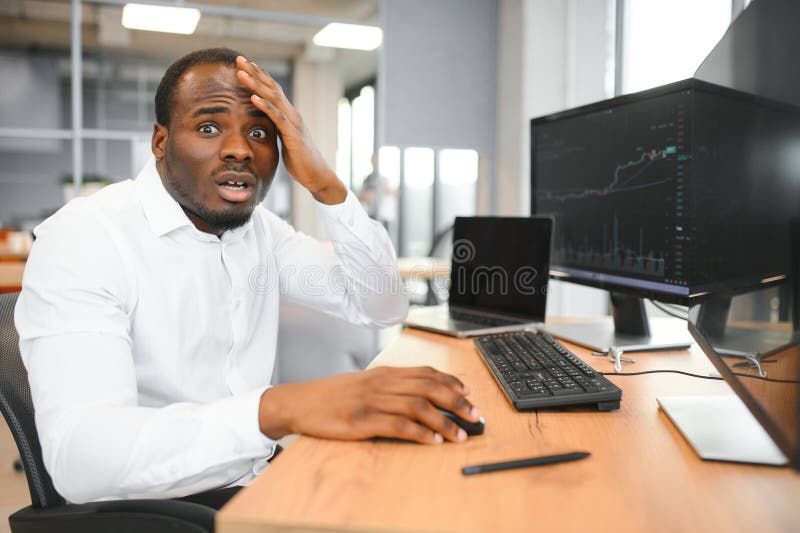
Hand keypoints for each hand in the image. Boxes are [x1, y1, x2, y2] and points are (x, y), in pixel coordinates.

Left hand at [235, 56, 345, 204]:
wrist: (317, 175)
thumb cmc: (300, 160)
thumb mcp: (284, 140)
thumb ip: (276, 128)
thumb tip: (264, 123)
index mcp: (288, 114)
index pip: (272, 89)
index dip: (258, 75)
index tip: (243, 64)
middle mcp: (292, 114)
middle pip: (272, 87)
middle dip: (255, 72)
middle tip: (239, 58)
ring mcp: (294, 123)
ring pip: (274, 98)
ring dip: (256, 84)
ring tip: (241, 73)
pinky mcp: (293, 135)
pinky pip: (278, 117)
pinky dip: (265, 106)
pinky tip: (253, 97)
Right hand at [258, 366, 480, 443]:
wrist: (300, 402)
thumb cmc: (333, 396)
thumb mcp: (364, 384)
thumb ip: (390, 387)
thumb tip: (420, 398)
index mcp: (384, 373)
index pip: (426, 373)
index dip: (451, 382)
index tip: (469, 393)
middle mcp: (381, 383)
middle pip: (429, 388)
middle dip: (457, 402)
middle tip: (475, 415)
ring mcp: (372, 401)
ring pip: (418, 407)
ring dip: (444, 421)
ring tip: (460, 435)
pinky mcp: (362, 421)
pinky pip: (398, 426)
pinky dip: (420, 433)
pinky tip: (433, 441)